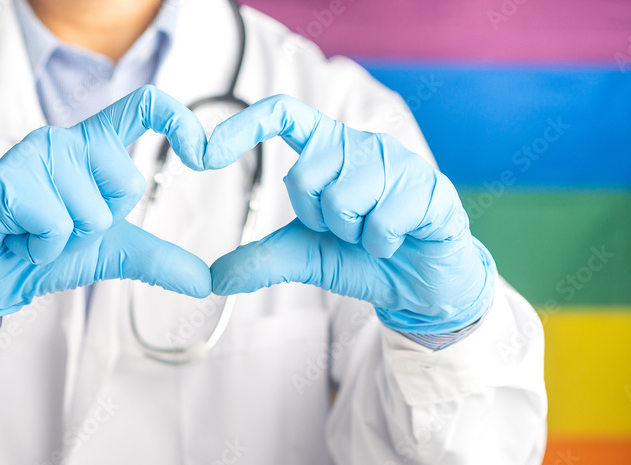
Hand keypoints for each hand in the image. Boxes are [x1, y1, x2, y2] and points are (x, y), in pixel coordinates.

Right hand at [0, 86, 211, 318]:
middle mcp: (67, 141)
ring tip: (37, 233)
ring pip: (92, 213)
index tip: (205, 154)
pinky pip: (56, 225)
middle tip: (63, 229)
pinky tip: (19, 238)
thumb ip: (160, 260)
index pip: (146, 107)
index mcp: (97, 147)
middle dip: (101, 226)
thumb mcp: (114, 253)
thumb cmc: (45, 248)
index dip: (181, 120)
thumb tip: (206, 281)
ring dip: (67, 241)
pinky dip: (42, 247)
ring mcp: (34, 155)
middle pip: (128, 185)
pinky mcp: (5, 180)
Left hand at [205, 95, 495, 333]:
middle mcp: (361, 146)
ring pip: (345, 199)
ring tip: (376, 236)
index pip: (282, 115)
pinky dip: (384, 244)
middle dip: (317, 219)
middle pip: (303, 174)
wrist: (425, 285)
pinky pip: (384, 219)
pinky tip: (399, 240)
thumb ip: (265, 260)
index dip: (242, 126)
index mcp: (329, 150)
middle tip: (347, 230)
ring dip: (355, 235)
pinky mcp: (429, 187)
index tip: (201, 153)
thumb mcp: (309, 258)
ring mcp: (398, 162)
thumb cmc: (367, 257)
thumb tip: (213, 277)